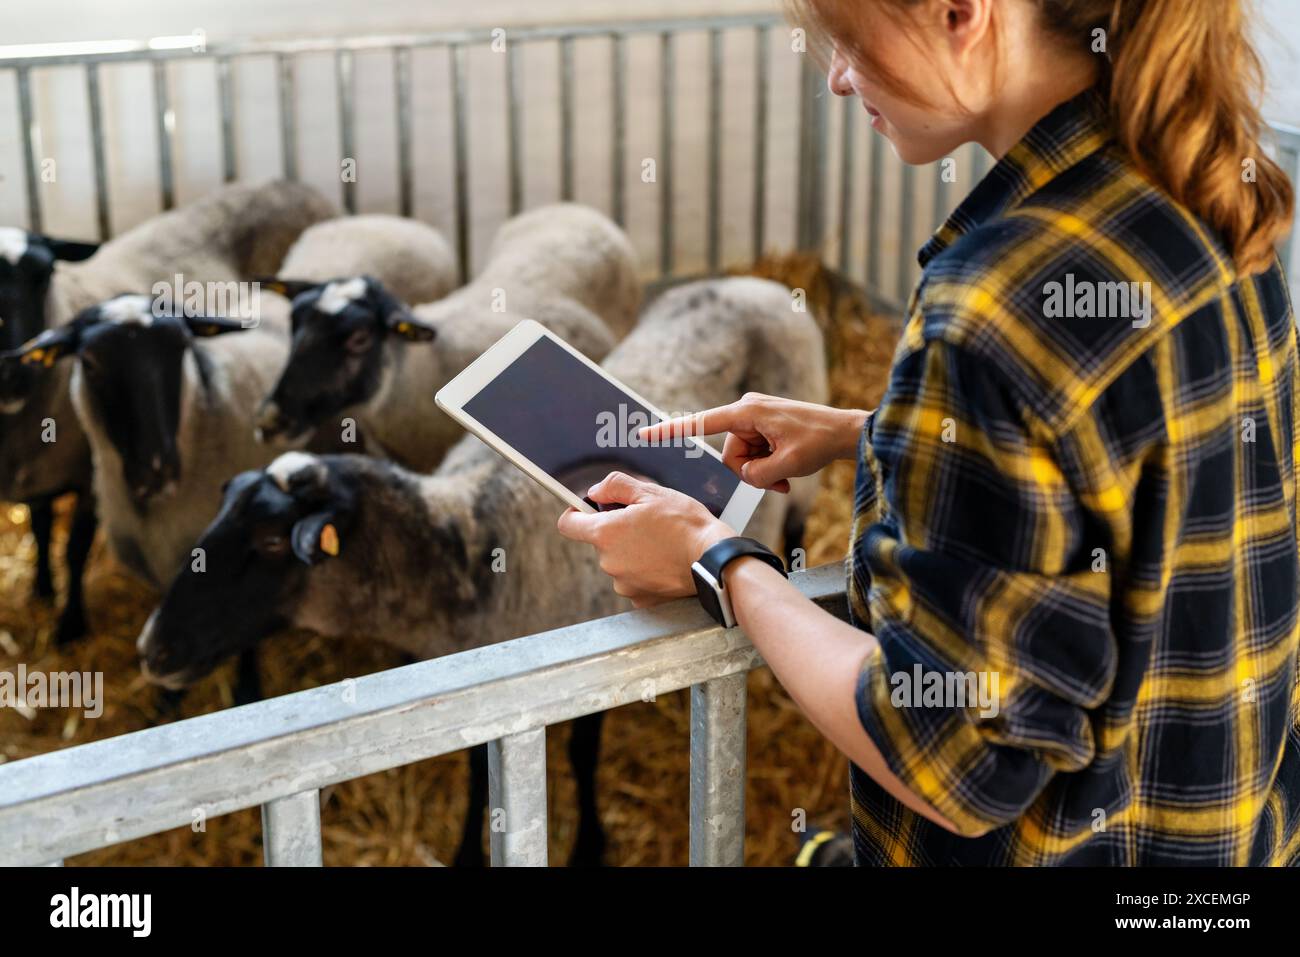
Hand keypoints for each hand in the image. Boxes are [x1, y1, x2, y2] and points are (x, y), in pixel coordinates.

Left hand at [556, 471, 732, 606]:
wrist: (713, 559)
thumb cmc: (685, 523)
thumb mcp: (651, 492)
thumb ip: (615, 486)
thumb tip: (596, 491)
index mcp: (605, 534)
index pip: (568, 524)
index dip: (576, 512)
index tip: (588, 508)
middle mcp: (608, 562)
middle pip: (600, 542)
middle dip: (617, 531)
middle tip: (646, 522)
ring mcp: (624, 583)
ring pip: (619, 562)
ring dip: (633, 552)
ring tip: (661, 543)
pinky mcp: (641, 598)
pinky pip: (635, 580)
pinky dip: (646, 571)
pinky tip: (666, 561)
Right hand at [639, 393, 867, 492]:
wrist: (846, 433)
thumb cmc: (819, 442)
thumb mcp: (786, 466)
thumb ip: (755, 476)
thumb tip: (746, 476)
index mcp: (747, 412)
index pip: (700, 423)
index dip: (671, 431)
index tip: (644, 434)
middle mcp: (747, 411)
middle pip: (729, 454)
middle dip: (751, 471)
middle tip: (779, 481)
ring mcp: (755, 419)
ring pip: (742, 458)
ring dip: (763, 472)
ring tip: (787, 476)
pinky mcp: (764, 427)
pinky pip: (754, 454)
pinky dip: (769, 467)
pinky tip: (788, 471)